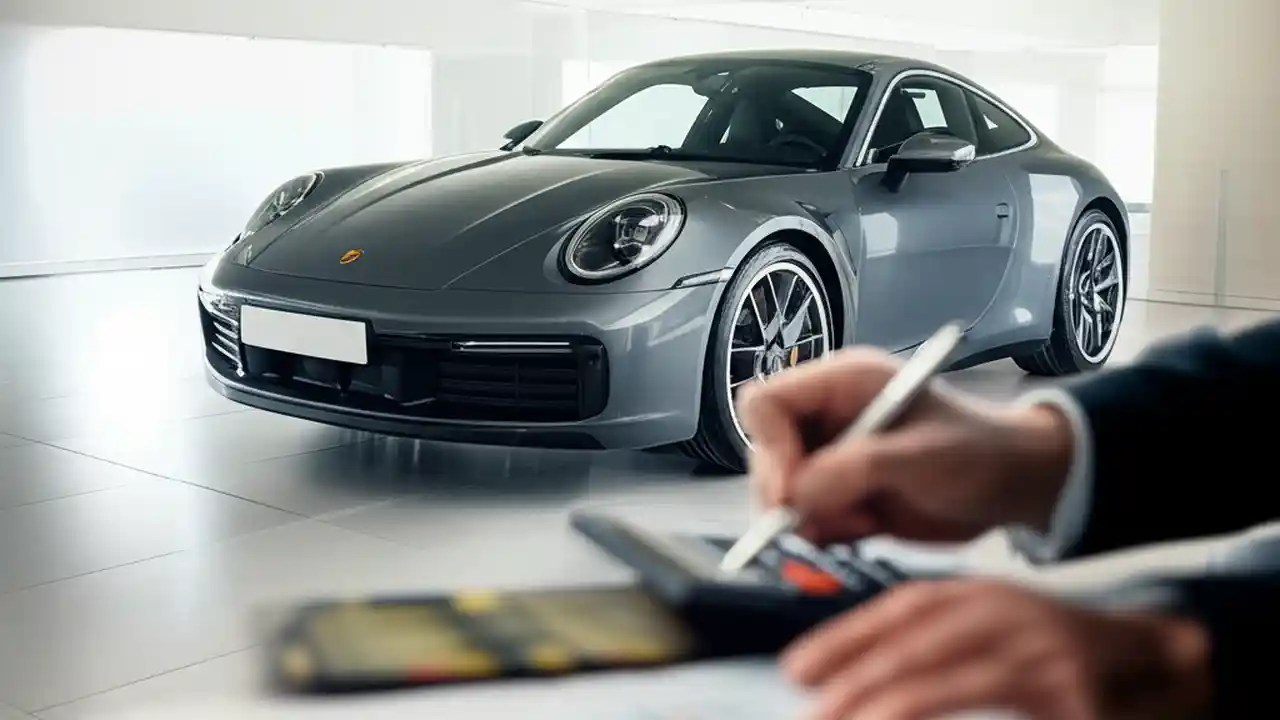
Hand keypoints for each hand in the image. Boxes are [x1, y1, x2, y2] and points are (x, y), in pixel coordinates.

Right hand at [738, 348, 1075, 543]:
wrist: (1013, 487)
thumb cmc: (979, 452)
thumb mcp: (922, 456)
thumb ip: (855, 469)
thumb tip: (794, 496)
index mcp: (841, 383)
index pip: (766, 404)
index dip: (770, 447)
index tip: (790, 491)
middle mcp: (826, 416)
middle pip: (765, 451)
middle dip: (787, 493)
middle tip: (825, 521)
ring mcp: (829, 456)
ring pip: (780, 491)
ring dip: (810, 518)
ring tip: (861, 521)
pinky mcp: (838, 494)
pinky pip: (804, 518)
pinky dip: (825, 533)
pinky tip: (865, 528)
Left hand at [782, 579, 1211, 719]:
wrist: (1174, 666)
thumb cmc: (1072, 653)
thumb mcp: (1002, 628)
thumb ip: (941, 641)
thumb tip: (860, 675)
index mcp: (991, 596)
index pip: (905, 608)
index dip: (847, 636)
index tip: (800, 665)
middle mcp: (1014, 617)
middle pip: (918, 641)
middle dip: (856, 672)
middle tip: (811, 704)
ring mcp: (1048, 659)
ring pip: (950, 679)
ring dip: (891, 702)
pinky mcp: (1077, 703)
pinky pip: (1001, 719)